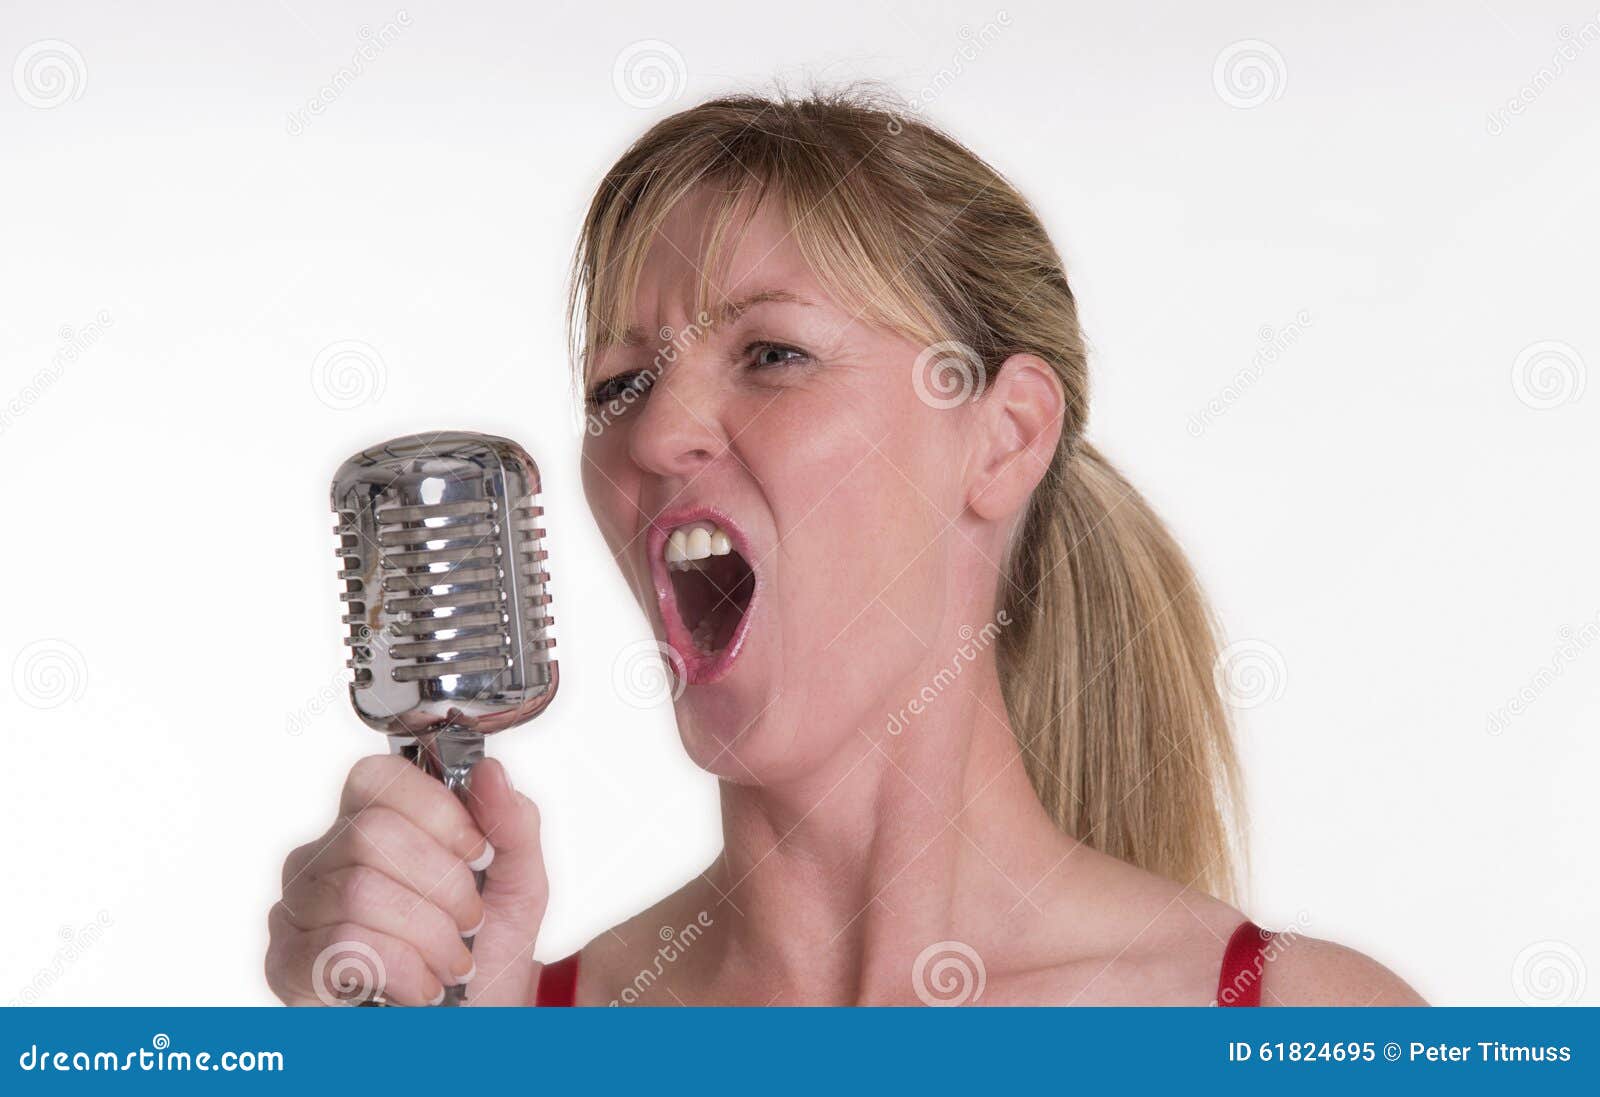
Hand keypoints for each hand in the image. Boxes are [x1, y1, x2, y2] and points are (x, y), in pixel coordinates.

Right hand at [266, 755, 546, 1005]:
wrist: (469, 1033)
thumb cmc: (484, 957)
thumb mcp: (519, 886)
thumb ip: (513, 824)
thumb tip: (491, 772)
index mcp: (375, 824)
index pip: (379, 777)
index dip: (437, 811)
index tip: (477, 854)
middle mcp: (326, 857)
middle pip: (372, 832)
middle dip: (442, 884)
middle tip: (469, 921)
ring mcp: (299, 908)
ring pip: (359, 890)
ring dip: (429, 934)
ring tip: (451, 963)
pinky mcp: (287, 963)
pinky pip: (341, 944)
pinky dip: (401, 969)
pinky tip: (420, 987)